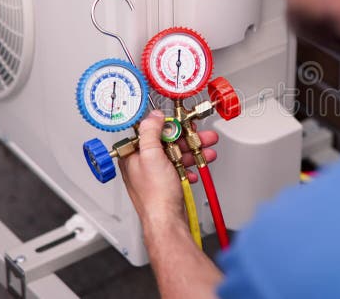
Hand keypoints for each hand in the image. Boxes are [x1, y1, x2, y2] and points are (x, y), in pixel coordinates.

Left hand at [119, 110, 218, 225]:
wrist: (167, 222)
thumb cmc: (155, 196)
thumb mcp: (151, 156)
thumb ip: (150, 132)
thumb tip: (153, 116)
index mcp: (132, 155)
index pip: (148, 131)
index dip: (165, 124)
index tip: (179, 122)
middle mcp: (141, 164)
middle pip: (165, 142)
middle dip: (186, 138)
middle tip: (201, 135)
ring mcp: (155, 175)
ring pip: (175, 155)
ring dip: (192, 151)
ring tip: (207, 149)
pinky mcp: (166, 184)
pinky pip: (180, 169)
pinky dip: (190, 166)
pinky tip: (196, 168)